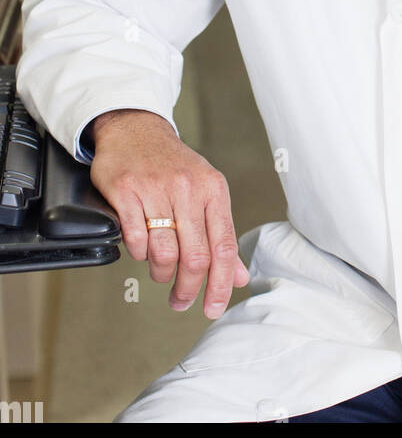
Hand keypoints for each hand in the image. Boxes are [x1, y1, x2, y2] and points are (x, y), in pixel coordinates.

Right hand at [89, 109, 249, 317]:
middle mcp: (188, 188)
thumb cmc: (174, 166)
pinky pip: (136, 239)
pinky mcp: (126, 190)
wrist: (137, 130)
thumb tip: (239, 277)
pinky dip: (139, 254)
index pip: (223, 247)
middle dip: (188, 289)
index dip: (221, 284)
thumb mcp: (206, 192)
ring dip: (161, 273)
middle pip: (194, 257)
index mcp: (213, 189)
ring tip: (161, 272)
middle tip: (181, 301)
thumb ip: (221, 235)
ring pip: (163, 253)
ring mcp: (155, 188)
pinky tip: (142, 249)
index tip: (214, 308)